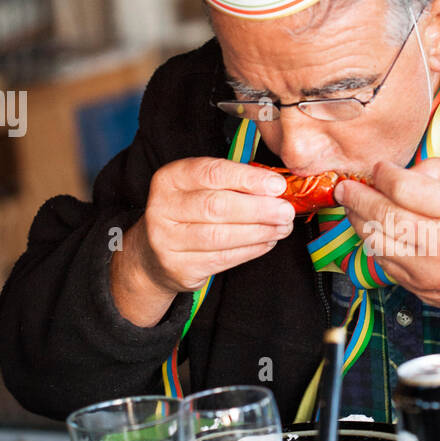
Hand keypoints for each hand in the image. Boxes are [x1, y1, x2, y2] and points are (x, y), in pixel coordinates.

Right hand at [129, 157, 294, 295]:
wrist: (154, 254)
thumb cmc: (188, 214)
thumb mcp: (200, 189)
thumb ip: (232, 184)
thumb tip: (276, 188)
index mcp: (170, 178)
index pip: (212, 173)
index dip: (248, 179)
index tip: (277, 185)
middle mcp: (163, 207)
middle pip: (216, 206)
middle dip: (258, 209)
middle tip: (286, 211)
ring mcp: (166, 240)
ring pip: (220, 236)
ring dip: (259, 232)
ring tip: (282, 227)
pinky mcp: (178, 267)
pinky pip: (222, 259)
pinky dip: (250, 251)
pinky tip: (267, 242)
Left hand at [334, 158, 439, 324]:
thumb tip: (407, 171)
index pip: (405, 188)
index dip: (384, 174)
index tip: (378, 167)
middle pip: (383, 216)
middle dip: (357, 197)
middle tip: (344, 187)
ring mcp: (427, 271)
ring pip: (376, 243)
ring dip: (358, 222)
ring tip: (352, 206)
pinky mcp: (420, 289)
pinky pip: (385, 264)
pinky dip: (374, 245)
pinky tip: (372, 231)